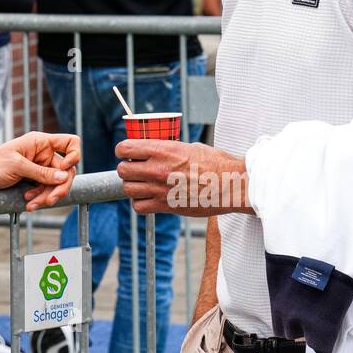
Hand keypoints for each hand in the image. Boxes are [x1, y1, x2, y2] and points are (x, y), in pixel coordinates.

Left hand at [0, 131, 80, 210]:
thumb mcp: (17, 167)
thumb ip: (41, 172)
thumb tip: (64, 177)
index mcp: (41, 142)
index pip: (70, 142)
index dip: (74, 156)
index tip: (63, 169)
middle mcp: (44, 153)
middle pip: (67, 170)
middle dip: (59, 187)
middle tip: (49, 201)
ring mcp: (41, 167)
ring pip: (57, 184)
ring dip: (48, 196)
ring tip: (32, 204)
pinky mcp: (36, 179)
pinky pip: (46, 190)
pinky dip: (40, 198)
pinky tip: (28, 202)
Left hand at [116, 138, 250, 217]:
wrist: (230, 185)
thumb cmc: (215, 163)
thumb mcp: (189, 146)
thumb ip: (168, 149)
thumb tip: (155, 149)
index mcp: (161, 149)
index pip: (124, 148)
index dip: (123, 150)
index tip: (127, 153)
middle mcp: (156, 168)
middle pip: (122, 170)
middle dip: (127, 169)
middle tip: (136, 169)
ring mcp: (159, 188)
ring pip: (127, 189)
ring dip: (132, 186)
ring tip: (142, 184)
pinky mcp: (165, 206)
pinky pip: (139, 206)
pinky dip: (140, 203)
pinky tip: (148, 198)